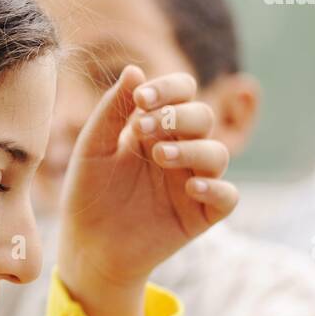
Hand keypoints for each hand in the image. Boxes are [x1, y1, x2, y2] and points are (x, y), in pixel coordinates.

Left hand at [57, 66, 237, 315]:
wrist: (86, 246)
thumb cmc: (87, 194)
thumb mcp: (92, 148)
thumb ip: (113, 110)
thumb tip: (135, 69)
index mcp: (154, 129)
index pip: (181, 93)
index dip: (169, 88)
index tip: (142, 98)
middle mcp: (179, 151)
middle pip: (203, 117)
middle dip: (178, 116)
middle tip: (142, 129)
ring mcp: (192, 182)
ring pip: (218, 153)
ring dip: (193, 148)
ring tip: (159, 156)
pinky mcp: (200, 215)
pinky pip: (227, 196)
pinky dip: (216, 188)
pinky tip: (189, 187)